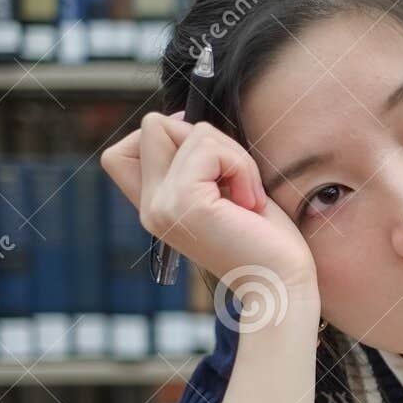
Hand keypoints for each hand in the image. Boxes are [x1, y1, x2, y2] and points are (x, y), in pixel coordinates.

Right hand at [100, 111, 319, 306]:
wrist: (281, 285)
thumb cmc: (266, 240)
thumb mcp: (222, 189)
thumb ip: (195, 161)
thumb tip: (180, 117)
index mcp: (156, 207)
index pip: (121, 152)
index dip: (167, 139)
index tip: (210, 165)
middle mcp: (151, 208)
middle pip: (153, 126)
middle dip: (205, 139)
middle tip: (234, 182)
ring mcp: (162, 206)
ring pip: (187, 130)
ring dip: (231, 154)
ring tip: (246, 197)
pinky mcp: (183, 203)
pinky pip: (208, 147)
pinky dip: (239, 165)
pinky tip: (250, 202)